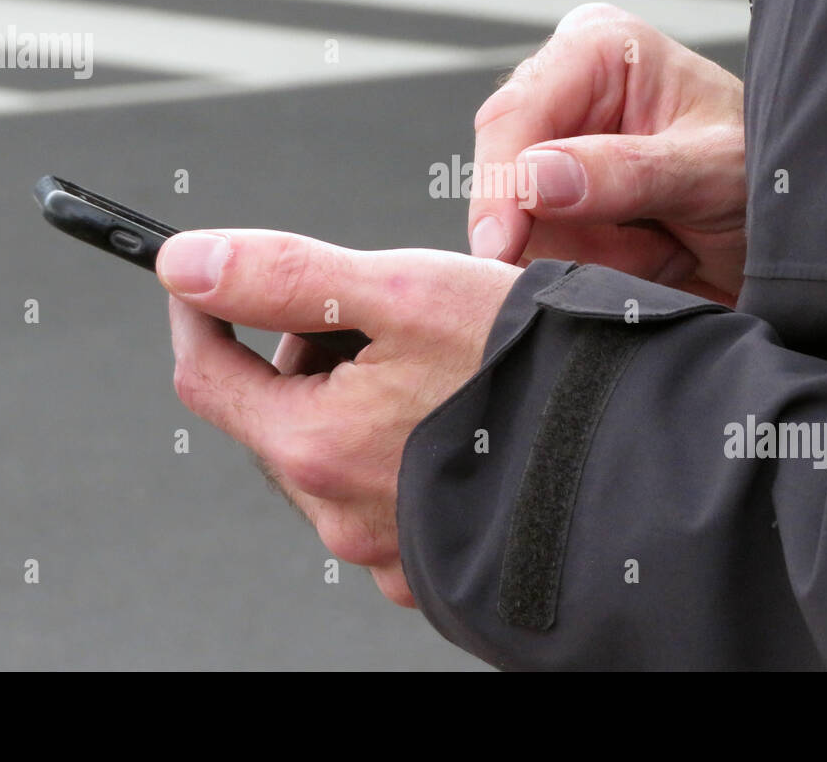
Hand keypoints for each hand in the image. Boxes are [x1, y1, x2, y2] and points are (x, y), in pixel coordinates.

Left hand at [157, 229, 520, 606]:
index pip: (208, 378)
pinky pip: (383, 494)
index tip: (206, 284)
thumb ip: (284, 274)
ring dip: (354, 400)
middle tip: (373, 316)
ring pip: (332, 454)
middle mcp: (342, 514)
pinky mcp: (434, 562)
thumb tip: (186, 263)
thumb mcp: (404, 293)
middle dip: (303, 355)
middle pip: (276, 415)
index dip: (200, 317)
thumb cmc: (535, 373)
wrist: (640, 457)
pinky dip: (397, 448)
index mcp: (318, 445)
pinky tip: (457, 418)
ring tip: (433, 365)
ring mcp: (389, 550)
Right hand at [468, 3, 745, 304]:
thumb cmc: (769, 176)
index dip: (500, 185)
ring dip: (591, 256)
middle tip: (652, 248)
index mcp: (598, 50)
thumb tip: (532, 177)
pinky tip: (648, 258)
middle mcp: (567, 92)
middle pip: (503, 173)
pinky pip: (538, 252)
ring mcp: (558, 152)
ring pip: (519, 224)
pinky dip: (592, 270)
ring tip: (665, 247)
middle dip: (569, 228)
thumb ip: (625, 174)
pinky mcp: (559, 206)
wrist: (794, 233)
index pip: (513, 115)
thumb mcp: (713, 172)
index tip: (500, 246)